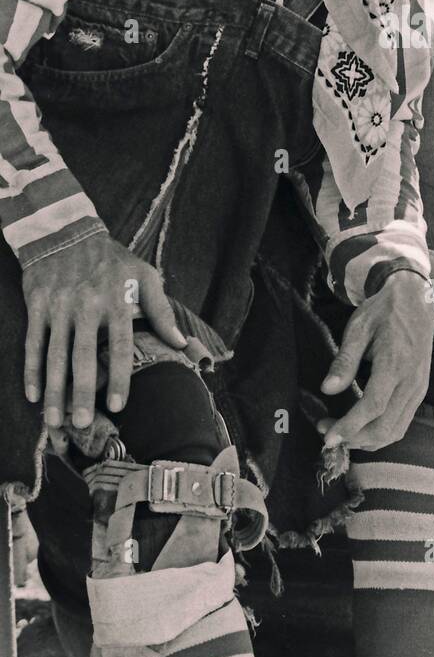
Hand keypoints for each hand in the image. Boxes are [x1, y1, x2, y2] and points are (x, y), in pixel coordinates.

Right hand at [22, 232, 185, 430]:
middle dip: (81, 392)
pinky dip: (31, 371)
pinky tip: (34, 395)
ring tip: (55, 420)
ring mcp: (59, 306)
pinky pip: (33, 343)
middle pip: (83, 356)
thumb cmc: (111, 259)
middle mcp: (86, 305)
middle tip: (82, 423)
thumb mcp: (143, 274)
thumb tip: (180, 343)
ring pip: (55, 355)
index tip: (118, 404)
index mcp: (116, 300)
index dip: (119, 376)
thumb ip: (161, 310)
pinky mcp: (37, 305)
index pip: (119, 345)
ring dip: (54, 390)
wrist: (65, 233)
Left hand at [318, 269, 433, 450]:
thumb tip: (327, 389)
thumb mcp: (359, 328)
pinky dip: (381, 433)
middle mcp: (411, 381)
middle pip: (384, 426)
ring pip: (395, 430)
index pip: (373, 406)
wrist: (415, 298)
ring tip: (342, 433)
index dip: (350, 426)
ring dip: (367, 440)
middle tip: (327, 434)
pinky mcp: (420, 391)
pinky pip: (402, 423)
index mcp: (395, 363)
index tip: (327, 437)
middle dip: (354, 438)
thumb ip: (344, 360)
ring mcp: (419, 388)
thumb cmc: (383, 311)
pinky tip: (362, 428)